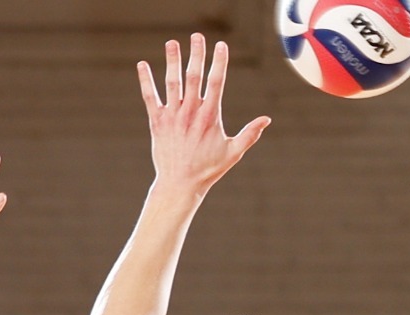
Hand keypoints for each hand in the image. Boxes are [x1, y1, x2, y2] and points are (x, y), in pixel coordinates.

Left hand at [139, 34, 270, 196]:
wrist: (180, 183)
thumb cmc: (209, 169)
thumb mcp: (234, 152)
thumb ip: (250, 134)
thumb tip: (266, 120)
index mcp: (210, 116)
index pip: (216, 82)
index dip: (219, 62)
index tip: (221, 45)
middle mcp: (190, 112)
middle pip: (194, 76)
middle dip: (196, 54)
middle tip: (197, 36)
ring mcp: (172, 115)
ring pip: (172, 82)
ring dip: (172, 61)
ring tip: (172, 43)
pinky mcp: (157, 121)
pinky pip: (150, 96)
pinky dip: (146, 80)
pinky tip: (142, 65)